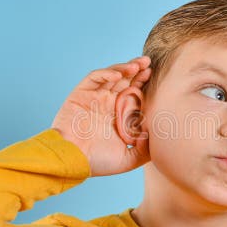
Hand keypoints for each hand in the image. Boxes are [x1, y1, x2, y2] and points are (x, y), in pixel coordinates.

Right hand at [51, 56, 151, 176]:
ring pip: (112, 76)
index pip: (134, 93)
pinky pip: (94, 78)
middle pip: (125, 81)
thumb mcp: (128, 159)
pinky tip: (118, 75)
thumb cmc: (97, 162)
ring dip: (124, 68)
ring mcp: (94, 97)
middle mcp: (107, 104)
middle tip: (148, 63)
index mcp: (119, 115)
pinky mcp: (81, 94)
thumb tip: (154, 136)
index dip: (144, 83)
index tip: (155, 76)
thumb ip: (145, 150)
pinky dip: (106, 73)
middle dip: (137, 71)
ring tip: (137, 65)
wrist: (71, 161)